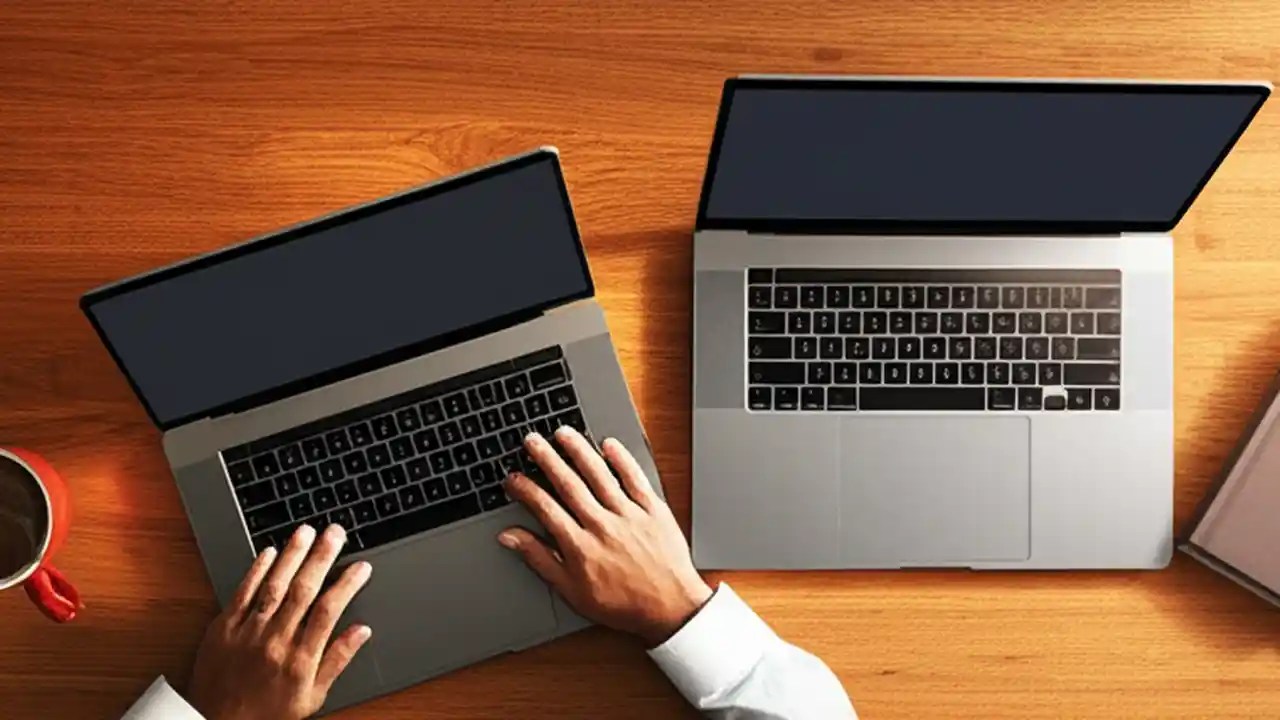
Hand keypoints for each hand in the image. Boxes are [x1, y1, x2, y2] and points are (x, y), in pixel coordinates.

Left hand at [186, 524, 372, 719]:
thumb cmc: (267, 714)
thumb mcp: (312, 697)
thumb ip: (337, 661)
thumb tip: (361, 632)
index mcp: (300, 659)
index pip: (329, 611)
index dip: (347, 585)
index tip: (361, 567)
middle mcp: (275, 641)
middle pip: (304, 590)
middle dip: (322, 557)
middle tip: (336, 533)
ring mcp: (247, 632)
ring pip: (274, 586)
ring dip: (291, 555)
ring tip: (306, 531)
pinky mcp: (222, 628)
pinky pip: (242, 593)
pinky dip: (256, 571)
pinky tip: (269, 552)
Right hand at [498, 428, 712, 645]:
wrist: (670, 608)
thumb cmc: (622, 604)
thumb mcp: (571, 591)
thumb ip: (539, 559)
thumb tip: (510, 538)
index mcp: (580, 546)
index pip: (545, 508)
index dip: (525, 490)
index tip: (512, 478)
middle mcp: (602, 525)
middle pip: (568, 484)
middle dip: (546, 459)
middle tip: (531, 441)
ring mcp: (629, 514)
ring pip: (599, 474)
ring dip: (579, 450)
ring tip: (563, 433)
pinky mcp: (653, 510)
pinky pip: (635, 478)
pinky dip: (622, 459)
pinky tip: (609, 444)